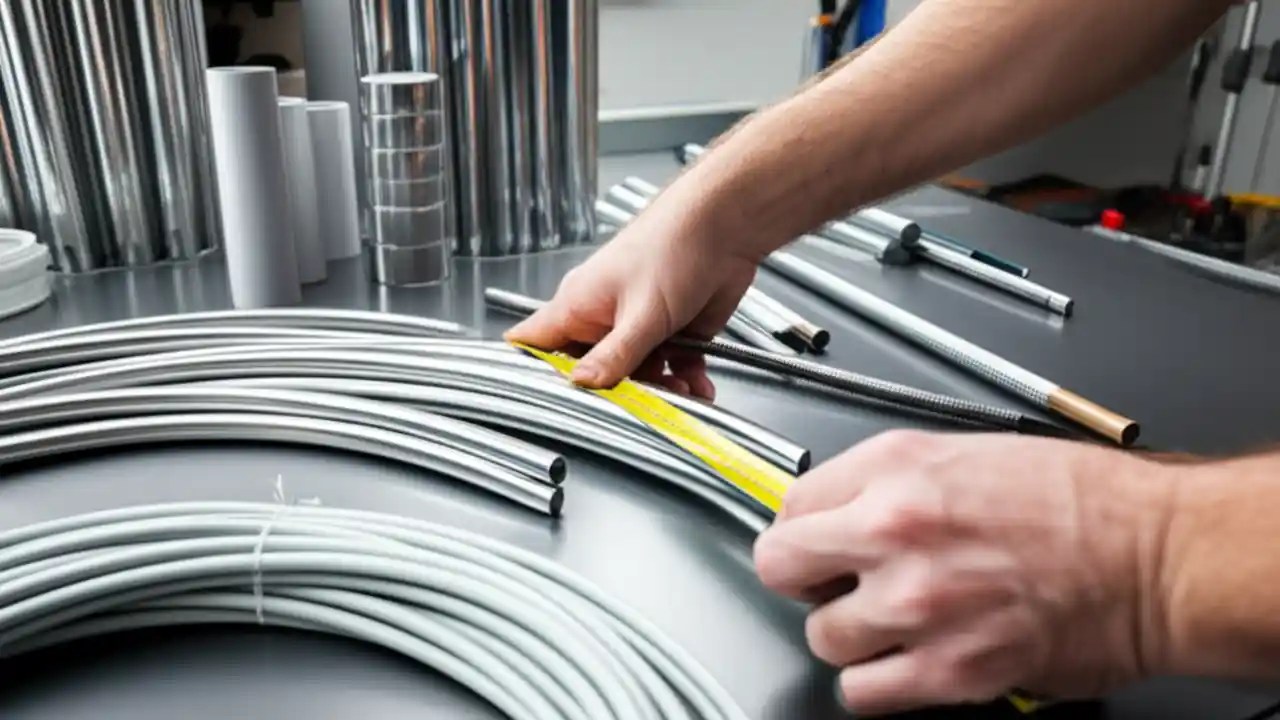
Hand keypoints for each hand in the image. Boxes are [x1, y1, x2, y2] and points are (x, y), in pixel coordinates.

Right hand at [504, 186, 757, 398]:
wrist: (726, 226)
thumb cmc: (673, 245)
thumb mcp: (642, 312)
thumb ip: (615, 354)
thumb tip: (583, 383)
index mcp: (578, 305)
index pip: (534, 344)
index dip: (532, 374)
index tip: (548, 405)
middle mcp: (603, 318)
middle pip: (592, 373)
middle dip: (616, 394)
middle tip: (637, 406)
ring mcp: (637, 327)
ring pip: (637, 376)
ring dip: (659, 392)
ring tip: (679, 394)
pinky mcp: (672, 333)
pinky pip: (672, 369)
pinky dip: (686, 382)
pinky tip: (698, 388)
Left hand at [754, 430, 1180, 715]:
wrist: (1153, 556)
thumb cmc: (1080, 500)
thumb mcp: (965, 452)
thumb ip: (890, 481)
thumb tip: (840, 507)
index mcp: (896, 471)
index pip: (791, 505)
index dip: (804, 528)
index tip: (819, 542)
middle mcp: (893, 534)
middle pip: (781, 569)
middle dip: (806, 578)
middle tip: (836, 581)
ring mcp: (916, 606)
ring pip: (822, 637)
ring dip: (850, 634)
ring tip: (893, 621)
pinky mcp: (949, 671)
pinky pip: (862, 694)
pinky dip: (876, 684)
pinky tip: (904, 661)